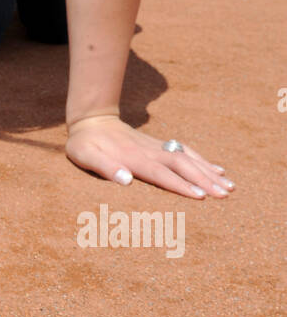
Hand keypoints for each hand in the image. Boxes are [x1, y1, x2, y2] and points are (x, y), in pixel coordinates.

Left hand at [65, 114, 234, 198]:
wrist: (92, 120)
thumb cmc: (85, 144)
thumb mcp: (85, 156)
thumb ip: (105, 168)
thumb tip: (125, 180)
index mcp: (134, 158)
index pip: (162, 174)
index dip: (181, 185)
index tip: (201, 196)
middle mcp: (151, 151)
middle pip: (182, 166)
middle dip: (205, 180)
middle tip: (225, 195)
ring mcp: (158, 147)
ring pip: (189, 159)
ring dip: (210, 172)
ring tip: (230, 186)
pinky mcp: (160, 145)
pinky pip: (186, 152)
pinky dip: (204, 161)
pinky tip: (218, 169)